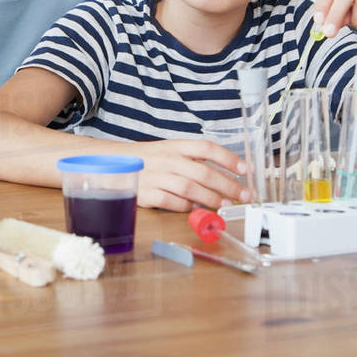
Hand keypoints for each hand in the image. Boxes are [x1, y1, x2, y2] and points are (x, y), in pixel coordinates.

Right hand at [134, 139, 255, 211]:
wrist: (110, 164)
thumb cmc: (147, 160)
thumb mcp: (168, 151)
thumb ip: (192, 160)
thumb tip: (224, 175)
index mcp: (175, 146)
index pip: (206, 148)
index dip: (228, 158)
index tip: (246, 170)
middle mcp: (166, 159)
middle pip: (202, 171)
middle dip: (228, 185)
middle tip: (244, 196)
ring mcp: (155, 176)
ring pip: (189, 188)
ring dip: (210, 198)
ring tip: (224, 205)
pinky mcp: (145, 194)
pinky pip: (171, 202)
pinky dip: (186, 207)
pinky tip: (195, 210)